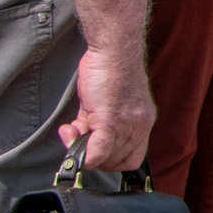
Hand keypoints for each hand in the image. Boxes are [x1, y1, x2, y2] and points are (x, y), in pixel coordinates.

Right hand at [62, 43, 153, 173]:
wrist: (113, 50)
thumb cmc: (109, 71)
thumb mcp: (108, 103)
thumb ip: (98, 125)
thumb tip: (83, 144)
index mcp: (142, 122)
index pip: (131, 159)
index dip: (109, 161)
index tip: (92, 151)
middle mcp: (139, 126)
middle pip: (116, 162)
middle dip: (91, 155)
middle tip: (75, 137)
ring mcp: (127, 124)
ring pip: (104, 159)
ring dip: (80, 148)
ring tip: (71, 129)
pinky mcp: (110, 119)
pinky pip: (97, 150)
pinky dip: (81, 152)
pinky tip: (70, 134)